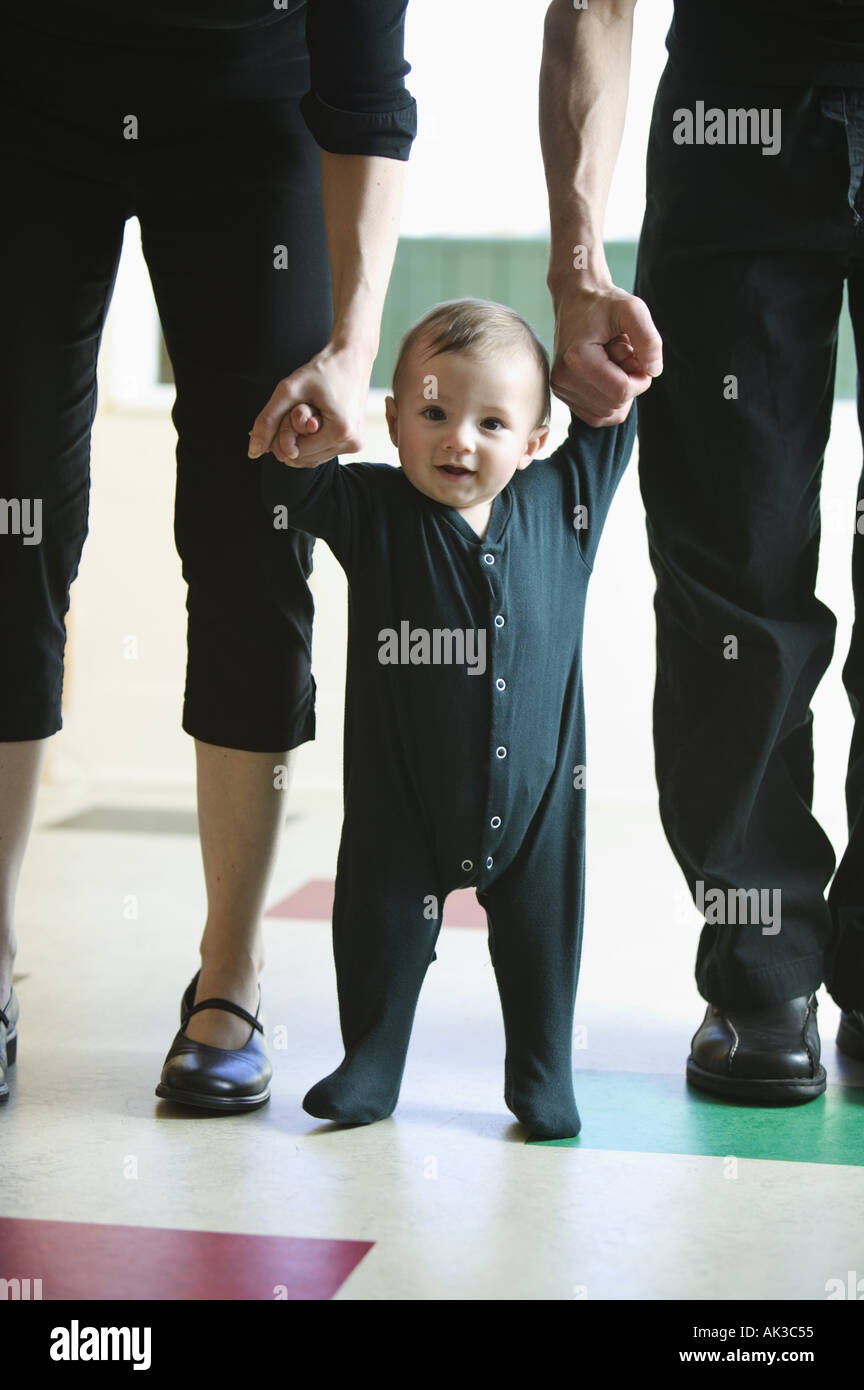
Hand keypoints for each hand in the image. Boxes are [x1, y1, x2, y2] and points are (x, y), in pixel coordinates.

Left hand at [247, 340, 373, 466]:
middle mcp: (352, 443)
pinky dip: (313, 441)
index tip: (291, 409)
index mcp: (340, 432)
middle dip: (293, 439)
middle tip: (299, 410)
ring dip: (303, 441)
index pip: (296, 452)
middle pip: (305, 458)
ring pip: (313, 459)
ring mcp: (356, 444)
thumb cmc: (321, 370)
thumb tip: (252, 452)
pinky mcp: (356, 442)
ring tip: (310, 413)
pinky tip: (316, 420)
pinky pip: (324, 453)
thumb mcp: (289, 390)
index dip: (284, 435)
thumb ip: (267, 420)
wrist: (352, 358)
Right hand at [550, 284, 662, 426]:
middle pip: (615, 405)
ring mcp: (560, 388)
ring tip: (612, 362)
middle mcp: (563, 378)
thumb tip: (654, 372)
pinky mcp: (562, 394)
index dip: (641, 379)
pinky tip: (607, 375)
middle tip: (622, 354)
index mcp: (577, 359)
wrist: (576, 299)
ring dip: (619, 392)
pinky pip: (596, 415)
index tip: (638, 356)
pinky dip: (609, 400)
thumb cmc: (605, 304)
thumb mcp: (633, 309)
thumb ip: (649, 339)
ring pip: (607, 414)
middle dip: (629, 383)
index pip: (621, 393)